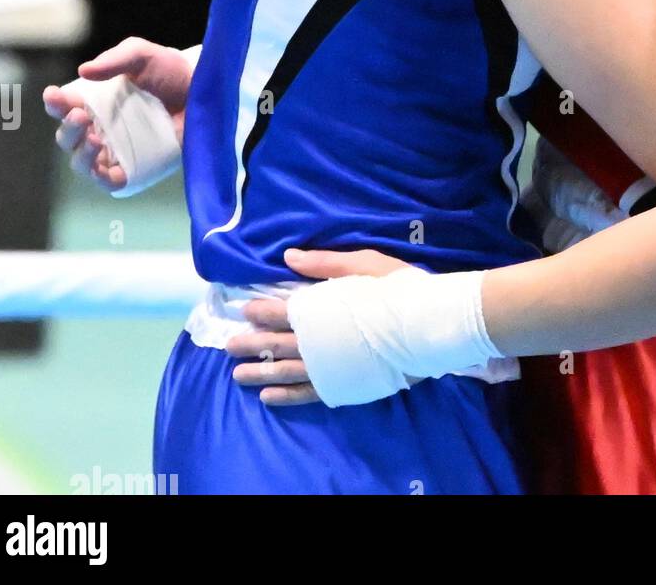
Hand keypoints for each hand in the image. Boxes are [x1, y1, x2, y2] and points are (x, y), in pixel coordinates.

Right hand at [44, 37, 192, 191]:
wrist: (202, 93)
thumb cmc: (171, 72)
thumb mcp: (143, 56)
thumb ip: (116, 59)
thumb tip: (84, 70)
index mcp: (95, 102)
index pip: (64, 106)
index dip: (55, 103)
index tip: (54, 95)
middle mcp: (99, 128)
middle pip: (68, 137)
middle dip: (68, 128)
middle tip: (80, 115)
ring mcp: (114, 150)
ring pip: (81, 162)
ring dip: (80, 154)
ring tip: (94, 138)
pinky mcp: (133, 169)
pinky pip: (108, 182)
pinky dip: (99, 177)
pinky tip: (101, 165)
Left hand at [228, 247, 411, 406]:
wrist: (426, 325)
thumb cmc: (397, 288)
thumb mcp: (363, 263)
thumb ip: (323, 263)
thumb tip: (288, 257)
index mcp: (320, 309)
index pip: (282, 310)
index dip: (261, 311)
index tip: (243, 311)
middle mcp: (317, 341)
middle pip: (276, 344)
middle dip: (251, 344)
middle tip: (228, 346)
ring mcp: (327, 367)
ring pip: (284, 372)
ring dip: (260, 373)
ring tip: (237, 376)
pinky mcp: (341, 385)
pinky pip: (306, 394)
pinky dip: (285, 396)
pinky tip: (268, 398)